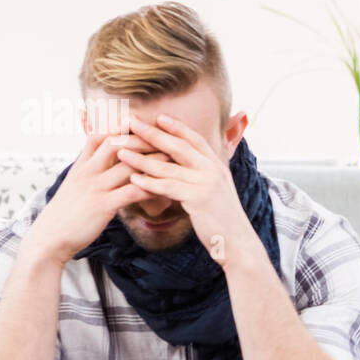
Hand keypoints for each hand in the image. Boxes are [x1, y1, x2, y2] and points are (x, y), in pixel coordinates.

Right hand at [24, 129, 167, 266]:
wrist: (49, 238)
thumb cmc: (65, 214)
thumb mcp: (73, 185)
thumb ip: (88, 170)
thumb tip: (102, 161)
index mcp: (80, 165)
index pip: (98, 135)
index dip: (118, 127)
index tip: (139, 122)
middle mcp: (87, 172)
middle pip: (115, 144)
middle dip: (141, 138)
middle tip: (163, 137)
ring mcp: (95, 188)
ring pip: (127, 166)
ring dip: (152, 160)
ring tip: (174, 158)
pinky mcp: (103, 206)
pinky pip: (131, 192)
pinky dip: (150, 187)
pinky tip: (166, 188)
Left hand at [118, 114, 255, 266]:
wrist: (239, 242)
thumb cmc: (223, 220)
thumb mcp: (217, 192)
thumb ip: (203, 177)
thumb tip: (186, 171)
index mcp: (217, 165)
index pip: (195, 139)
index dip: (176, 127)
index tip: (157, 117)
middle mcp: (213, 170)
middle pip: (178, 146)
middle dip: (152, 133)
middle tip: (130, 122)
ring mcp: (207, 183)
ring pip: (168, 166)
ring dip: (141, 158)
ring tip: (120, 151)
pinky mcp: (199, 199)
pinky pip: (169, 187)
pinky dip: (149, 183)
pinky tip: (133, 179)